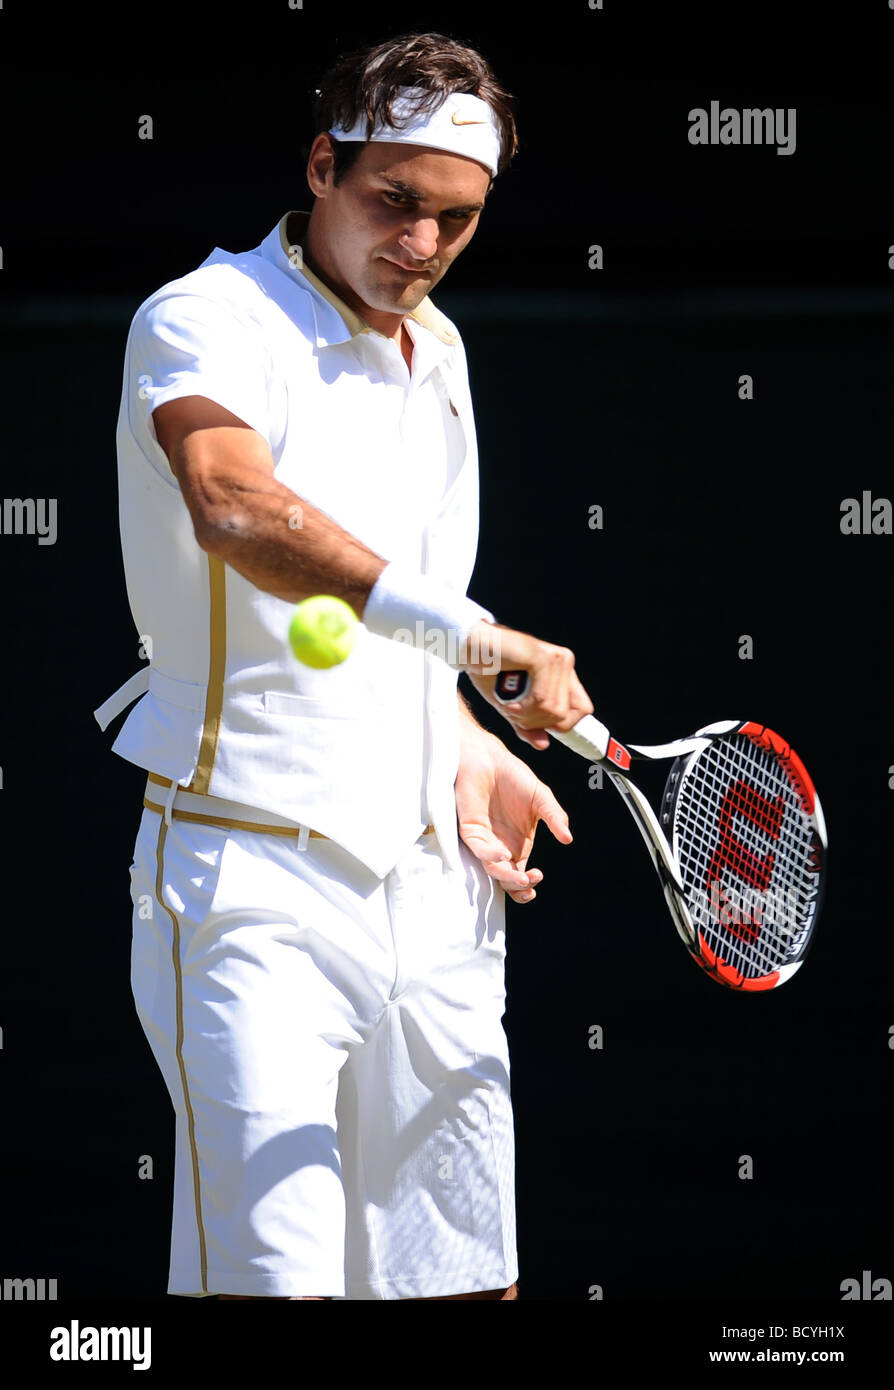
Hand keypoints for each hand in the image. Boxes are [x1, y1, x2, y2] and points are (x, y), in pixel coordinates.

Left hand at [455, 716, 572, 903]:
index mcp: (518, 844)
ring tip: (521, 876)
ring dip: (506, 877)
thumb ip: (555, 817)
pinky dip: (490, 855)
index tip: (538, 877)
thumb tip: (568, 838)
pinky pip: (479, 849)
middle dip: (518, 888)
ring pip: (492, 869)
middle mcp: (501, 846)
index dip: (528, 885)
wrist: (490, 758)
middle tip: (529, 882)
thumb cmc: (513, 777)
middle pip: (506, 880)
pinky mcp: (471, 830)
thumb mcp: (541, 798)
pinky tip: (502, 854)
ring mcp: (485, 840)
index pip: (521, 875)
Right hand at [460, 621, 593, 749]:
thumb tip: (543, 745)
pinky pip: (542, 700)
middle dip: (534, 722)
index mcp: (562, 674)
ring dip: (525, 715)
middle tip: (513, 711)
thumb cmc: (489, 671)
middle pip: (564, 716)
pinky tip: (507, 700)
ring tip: (507, 703)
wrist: (469, 648)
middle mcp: (564, 663)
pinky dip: (521, 707)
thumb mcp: (511, 707)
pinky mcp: (544, 658)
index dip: (560, 725)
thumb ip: (528, 725)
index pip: (582, 709)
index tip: (534, 725)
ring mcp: (556, 659)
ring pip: (553, 710)